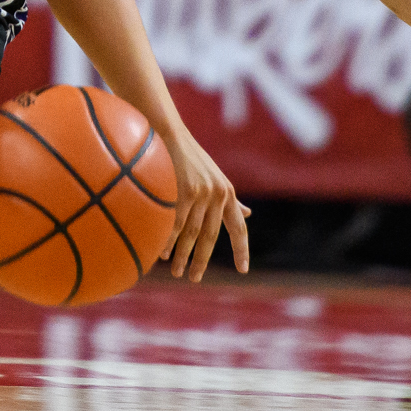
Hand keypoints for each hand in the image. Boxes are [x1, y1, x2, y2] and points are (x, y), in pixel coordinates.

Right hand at [159, 130, 251, 282]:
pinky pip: (175, 223)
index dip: (242, 249)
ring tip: (176, 271)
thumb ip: (230, 199)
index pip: (238, 227)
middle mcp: (217, 194)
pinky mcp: (184, 190)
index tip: (243, 270)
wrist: (166, 132)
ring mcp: (201, 193)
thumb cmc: (189, 155)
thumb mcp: (214, 177)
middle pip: (210, 237)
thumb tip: (248, 214)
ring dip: (182, 255)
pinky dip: (168, 241)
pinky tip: (162, 254)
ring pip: (191, 233)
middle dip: (201, 260)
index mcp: (226, 193)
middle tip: (194, 278)